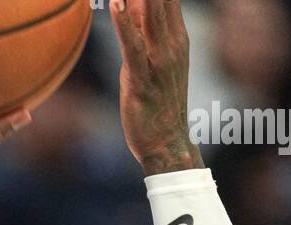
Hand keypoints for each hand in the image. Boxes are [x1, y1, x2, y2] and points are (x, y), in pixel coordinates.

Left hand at [109, 0, 202, 174]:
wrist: (167, 144)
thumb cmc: (156, 104)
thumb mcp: (151, 60)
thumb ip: (142, 30)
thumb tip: (129, 4)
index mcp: (175, 35)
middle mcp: (171, 42)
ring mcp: (159, 60)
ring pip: (149, 12)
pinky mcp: (142, 80)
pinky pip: (133, 47)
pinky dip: (124, 24)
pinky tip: (115, 3)